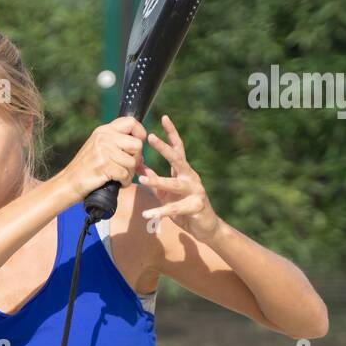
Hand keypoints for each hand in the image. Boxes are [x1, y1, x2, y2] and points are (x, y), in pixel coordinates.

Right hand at [59, 116, 147, 201]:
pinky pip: (126, 174)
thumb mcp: (99, 147)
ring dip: (130, 173)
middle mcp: (103, 137)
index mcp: (104, 131)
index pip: (131, 122)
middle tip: (128, 166)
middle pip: (137, 144)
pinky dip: (125, 182)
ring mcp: (103, 151)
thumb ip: (116, 141)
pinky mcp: (104, 166)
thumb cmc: (87, 168)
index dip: (140, 133)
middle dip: (137, 158)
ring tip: (120, 176)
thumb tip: (141, 143)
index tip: (137, 145)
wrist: (68, 183)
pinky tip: (117, 183)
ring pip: (133, 162)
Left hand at [138, 114, 220, 241]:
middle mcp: (191, 177)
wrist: (206, 227)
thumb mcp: (166, 192)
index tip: (164, 117)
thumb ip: (155, 178)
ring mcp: (196, 191)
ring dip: (158, 180)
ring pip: (175, 183)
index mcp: (184, 171)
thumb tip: (139, 165)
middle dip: (164, 148)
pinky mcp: (196, 207)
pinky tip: (147, 214)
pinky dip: (160, 212)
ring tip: (143, 178)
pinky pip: (175, 208)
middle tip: (150, 137)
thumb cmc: (185, 207)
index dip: (171, 133)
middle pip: (177, 159)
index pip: (178, 148)